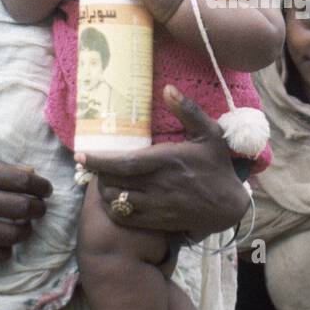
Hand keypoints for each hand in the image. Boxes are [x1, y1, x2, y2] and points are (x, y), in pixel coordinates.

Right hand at [0, 155, 51, 265]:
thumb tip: (29, 174)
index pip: (22, 181)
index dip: (41, 187)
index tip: (45, 191)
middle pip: (23, 208)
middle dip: (38, 210)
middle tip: (38, 211)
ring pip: (12, 234)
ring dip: (25, 232)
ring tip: (23, 229)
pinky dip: (4, 253)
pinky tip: (3, 247)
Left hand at [76, 85, 248, 234]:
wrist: (229, 205)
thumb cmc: (217, 166)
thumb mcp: (209, 133)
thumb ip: (188, 110)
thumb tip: (168, 88)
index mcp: (168, 160)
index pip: (124, 163)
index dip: (98, 161)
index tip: (81, 155)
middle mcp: (159, 185)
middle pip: (113, 183)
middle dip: (98, 174)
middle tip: (95, 165)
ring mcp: (157, 206)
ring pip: (116, 201)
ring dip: (104, 191)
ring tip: (104, 180)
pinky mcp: (158, 221)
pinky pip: (126, 218)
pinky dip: (114, 208)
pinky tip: (116, 199)